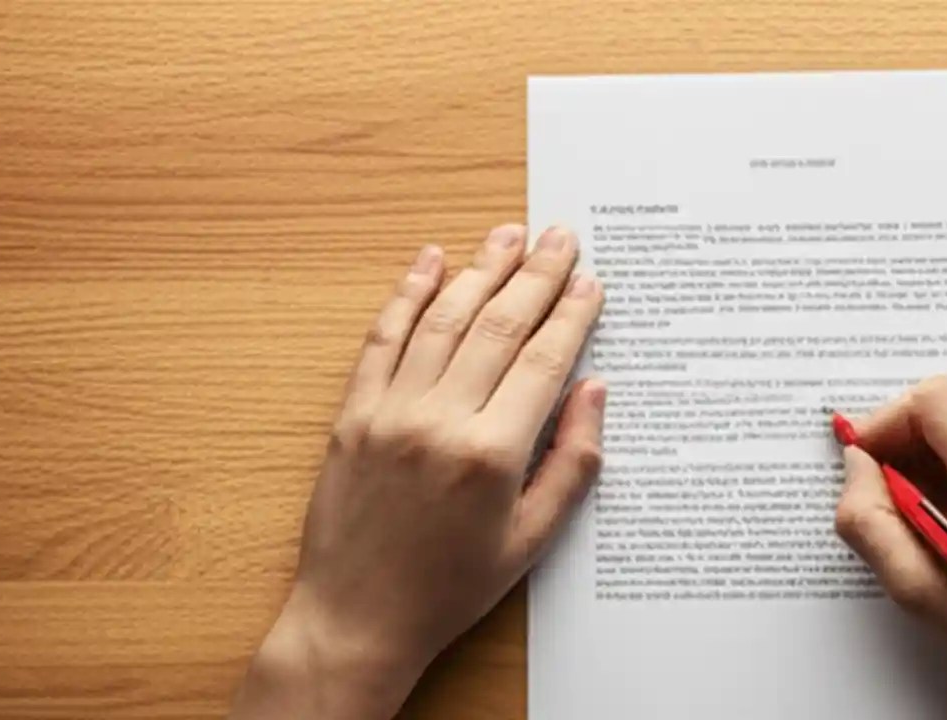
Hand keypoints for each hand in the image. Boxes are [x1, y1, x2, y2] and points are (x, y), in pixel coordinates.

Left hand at [230, 224, 605, 719]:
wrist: (357, 618)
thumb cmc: (450, 587)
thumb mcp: (531, 542)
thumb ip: (571, 463)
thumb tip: (594, 391)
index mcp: (492, 455)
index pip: (543, 361)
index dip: (571, 315)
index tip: (591, 280)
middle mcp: (440, 421)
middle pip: (499, 327)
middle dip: (536, 276)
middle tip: (562, 237)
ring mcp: (390, 412)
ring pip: (444, 321)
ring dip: (479, 270)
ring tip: (509, 235)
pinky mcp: (353, 414)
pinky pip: (382, 339)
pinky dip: (406, 295)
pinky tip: (429, 261)